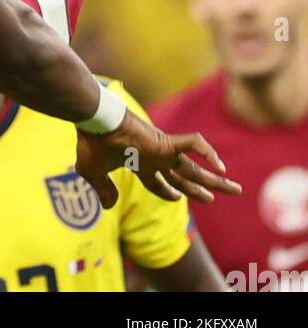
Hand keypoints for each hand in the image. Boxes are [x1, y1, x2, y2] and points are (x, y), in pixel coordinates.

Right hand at [75, 108, 242, 209]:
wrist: (94, 121)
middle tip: (225, 193)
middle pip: (186, 177)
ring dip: (216, 180)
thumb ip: (103, 190)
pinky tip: (221, 166)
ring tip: (237, 189)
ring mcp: (161, 150)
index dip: (169, 192)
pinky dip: (207, 153)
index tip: (177, 199)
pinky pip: (193, 145)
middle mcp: (154, 158)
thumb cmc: (91, 143)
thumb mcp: (93, 173)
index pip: (159, 182)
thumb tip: (110, 206)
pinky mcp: (165, 142)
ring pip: (195, 168)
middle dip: (205, 187)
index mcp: (139, 163)